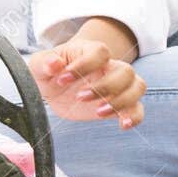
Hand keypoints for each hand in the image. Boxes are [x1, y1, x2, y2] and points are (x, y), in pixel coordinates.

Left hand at [27, 38, 146, 127]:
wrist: (54, 86)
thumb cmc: (49, 71)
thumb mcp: (39, 65)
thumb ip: (44, 62)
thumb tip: (54, 64)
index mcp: (89, 52)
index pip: (101, 52)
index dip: (86, 64)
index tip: (63, 79)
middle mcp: (108, 66)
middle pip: (125, 70)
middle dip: (106, 86)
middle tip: (80, 97)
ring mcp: (116, 85)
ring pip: (137, 87)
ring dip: (122, 101)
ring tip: (98, 112)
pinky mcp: (118, 105)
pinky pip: (137, 108)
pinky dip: (134, 116)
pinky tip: (122, 124)